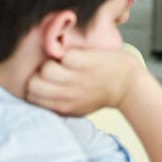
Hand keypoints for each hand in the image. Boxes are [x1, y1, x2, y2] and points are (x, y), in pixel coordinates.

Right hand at [26, 48, 140, 115]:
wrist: (130, 85)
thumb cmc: (104, 94)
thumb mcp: (78, 107)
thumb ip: (58, 104)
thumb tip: (39, 97)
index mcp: (64, 107)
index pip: (30, 97)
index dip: (35, 86)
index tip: (46, 82)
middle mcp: (67, 95)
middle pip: (32, 83)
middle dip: (40, 74)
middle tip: (55, 70)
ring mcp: (76, 79)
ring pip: (45, 68)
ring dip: (54, 62)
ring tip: (67, 63)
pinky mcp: (85, 62)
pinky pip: (64, 55)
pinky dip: (69, 53)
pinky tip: (80, 57)